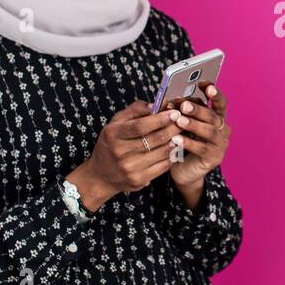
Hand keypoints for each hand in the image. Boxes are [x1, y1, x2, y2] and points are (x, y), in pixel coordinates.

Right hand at [67, 100, 183, 209]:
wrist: (100, 175)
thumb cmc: (112, 143)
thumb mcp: (116, 122)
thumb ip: (136, 109)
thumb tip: (158, 104)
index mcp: (113, 134)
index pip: (140, 126)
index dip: (160, 119)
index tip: (174, 112)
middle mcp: (120, 152)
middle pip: (155, 139)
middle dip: (173, 127)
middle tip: (184, 120)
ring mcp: (130, 168)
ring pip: (162, 152)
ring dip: (177, 140)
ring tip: (183, 132)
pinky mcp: (139, 180)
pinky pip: (163, 165)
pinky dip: (172, 155)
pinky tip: (176, 147)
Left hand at [167, 84, 230, 189]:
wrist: (184, 172)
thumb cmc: (182, 144)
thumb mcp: (182, 126)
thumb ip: (181, 113)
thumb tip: (169, 100)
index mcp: (217, 118)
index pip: (219, 102)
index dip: (213, 92)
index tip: (203, 83)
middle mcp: (223, 129)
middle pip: (213, 116)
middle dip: (198, 109)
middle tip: (183, 105)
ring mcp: (221, 144)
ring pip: (210, 131)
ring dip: (193, 125)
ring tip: (179, 121)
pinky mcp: (215, 158)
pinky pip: (202, 148)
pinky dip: (189, 143)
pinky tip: (176, 139)